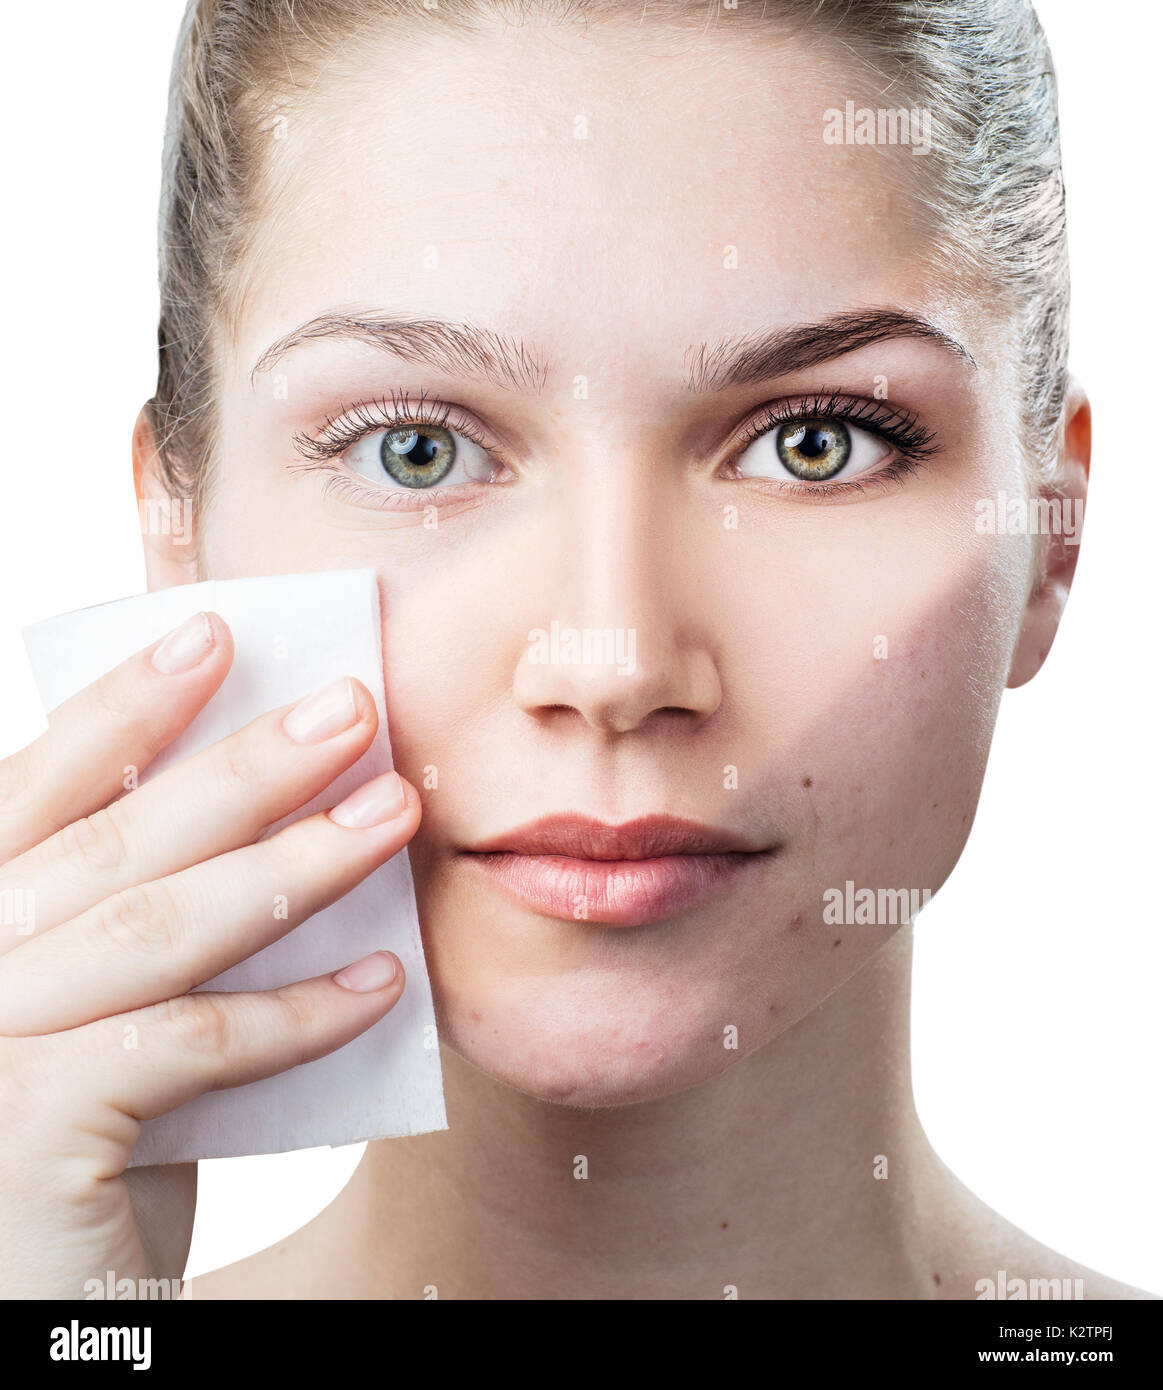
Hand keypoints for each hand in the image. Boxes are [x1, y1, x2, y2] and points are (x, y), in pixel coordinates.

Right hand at [0, 611, 418, 1297]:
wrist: (46, 1313)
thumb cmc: (86, 1151)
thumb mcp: (109, 1016)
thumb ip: (155, 932)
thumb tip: (292, 827)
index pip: (38, 791)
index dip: (122, 706)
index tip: (215, 634)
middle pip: (111, 843)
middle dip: (243, 766)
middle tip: (353, 706)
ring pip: (156, 926)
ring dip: (295, 862)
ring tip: (394, 812)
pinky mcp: (29, 1132)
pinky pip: (190, 1045)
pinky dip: (296, 1013)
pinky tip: (385, 981)